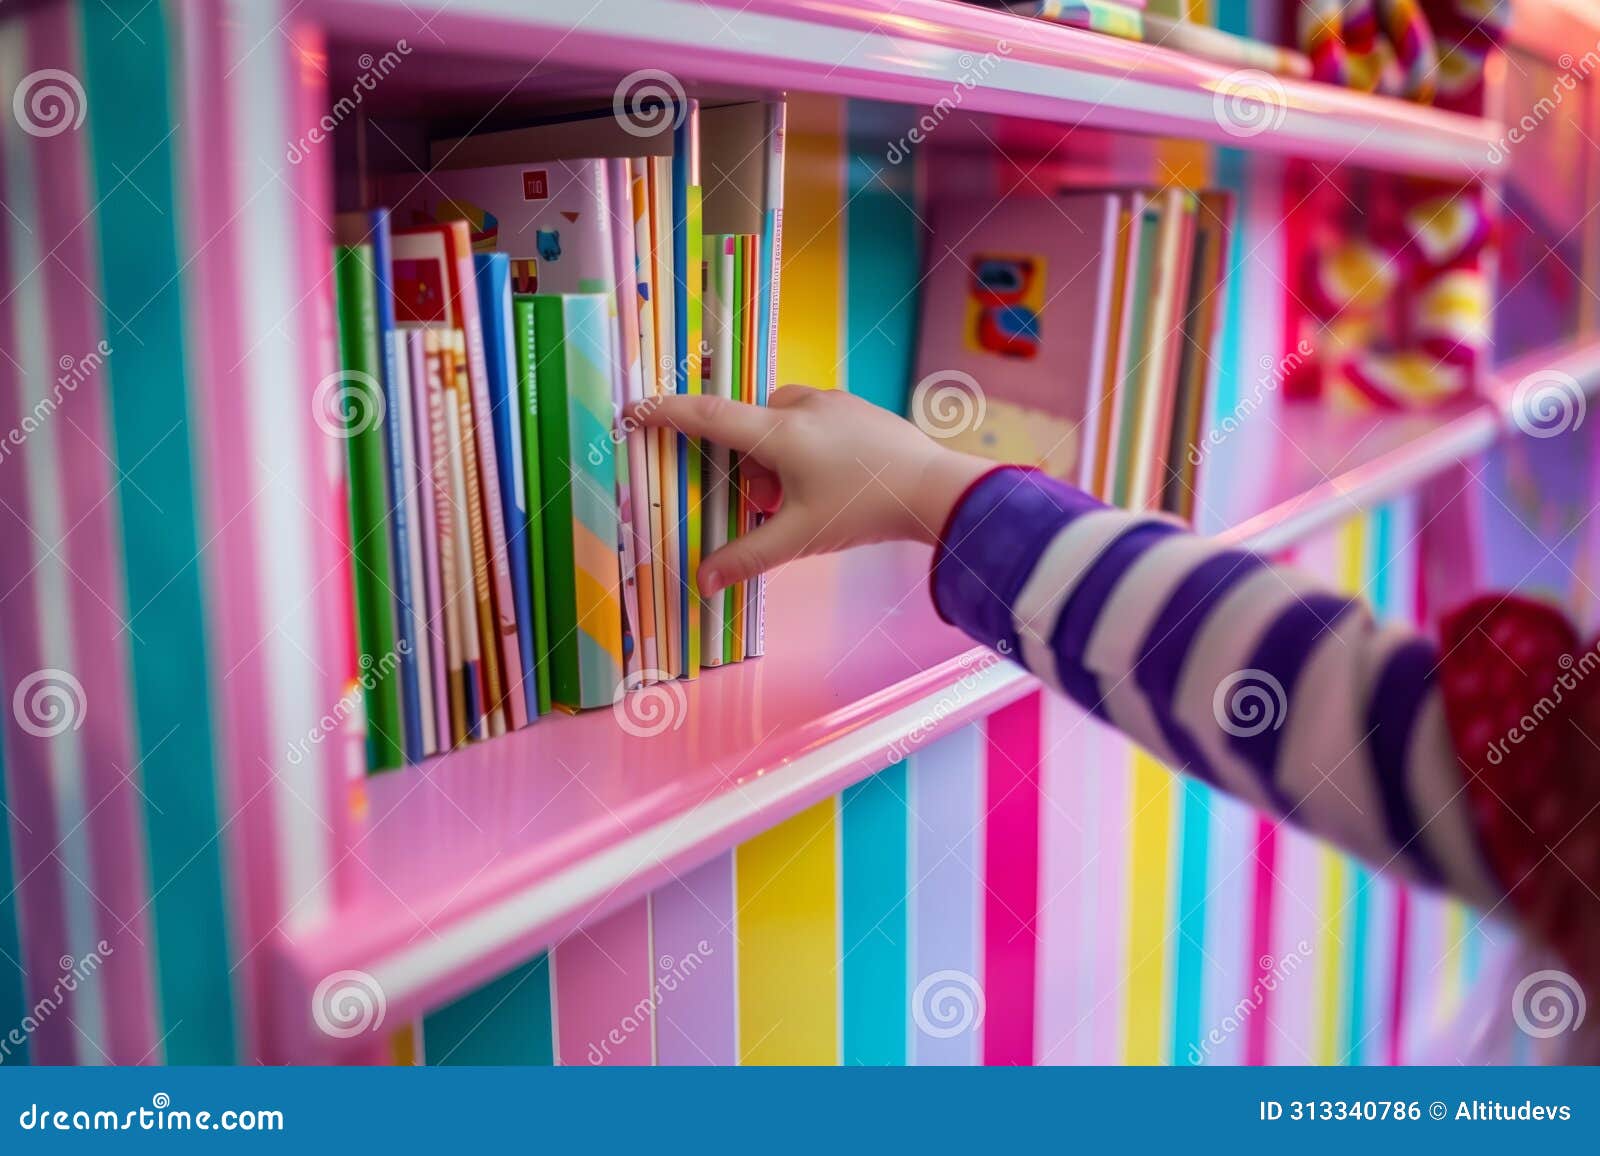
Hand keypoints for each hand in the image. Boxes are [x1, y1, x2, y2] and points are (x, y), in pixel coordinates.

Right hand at [628, 386, 993, 596]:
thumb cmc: (863, 510)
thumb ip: (747, 557)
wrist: (935, 489)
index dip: (667, 413)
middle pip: (748, 425)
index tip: (636, 409)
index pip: (708, 416)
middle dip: (747, 464)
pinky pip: (812, 419)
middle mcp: (802, 406)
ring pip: (780, 421)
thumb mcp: (800, 537)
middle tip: (768, 501)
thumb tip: (703, 582)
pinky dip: (805, 446)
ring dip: (776, 456)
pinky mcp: (857, 407)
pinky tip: (832, 480)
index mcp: (780, 431)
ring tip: (803, 496)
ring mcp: (833, 402)